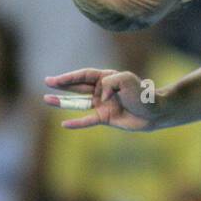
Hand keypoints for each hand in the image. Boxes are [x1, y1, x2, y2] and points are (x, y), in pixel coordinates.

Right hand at [43, 68, 159, 131]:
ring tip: (47, 100)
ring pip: (78, 103)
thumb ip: (109, 83)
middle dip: (62, 84)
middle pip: (78, 86)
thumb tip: (98, 97)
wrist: (154, 112)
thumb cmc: (141, 93)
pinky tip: (64, 124)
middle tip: (47, 82)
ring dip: (63, 102)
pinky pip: (88, 120)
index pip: (84, 75)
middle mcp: (103, 90)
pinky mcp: (106, 118)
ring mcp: (103, 104)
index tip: (55, 80)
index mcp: (107, 77)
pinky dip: (77, 122)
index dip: (70, 77)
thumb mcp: (126, 80)